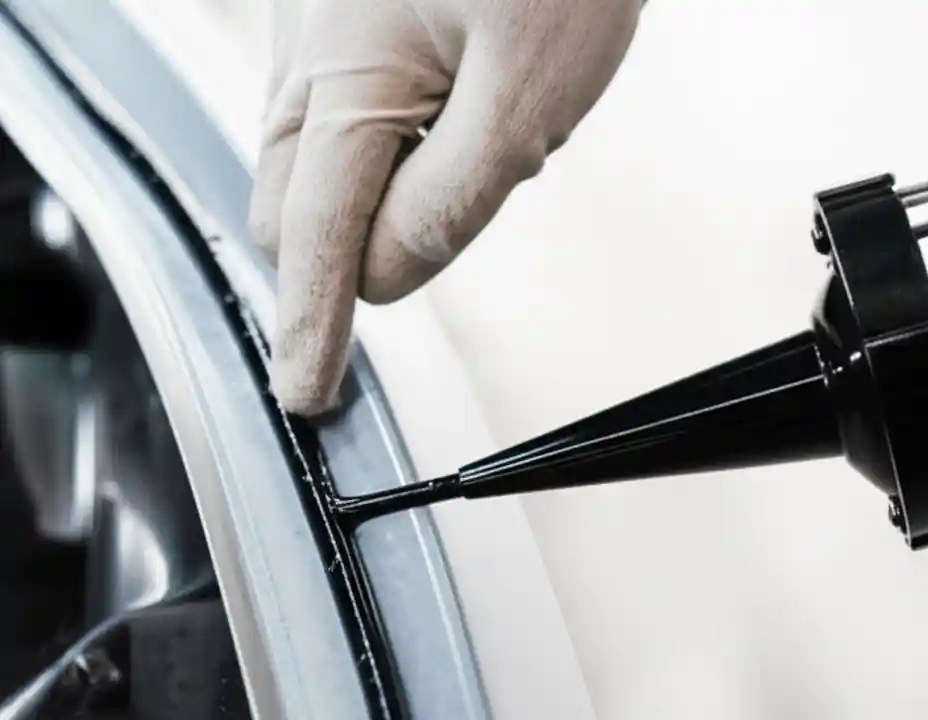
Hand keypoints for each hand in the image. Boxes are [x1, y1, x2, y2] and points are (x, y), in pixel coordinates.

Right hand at [250, 0, 642, 414]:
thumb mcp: (528, 97)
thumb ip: (450, 200)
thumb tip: (386, 276)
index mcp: (345, 77)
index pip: (314, 241)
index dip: (314, 326)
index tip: (311, 392)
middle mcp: (306, 53)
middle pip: (291, 204)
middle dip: (335, 257)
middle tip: (399, 280)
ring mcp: (313, 28)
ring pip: (313, 156)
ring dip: (369, 195)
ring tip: (470, 151)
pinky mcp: (340, 14)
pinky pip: (337, 107)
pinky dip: (381, 144)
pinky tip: (449, 114)